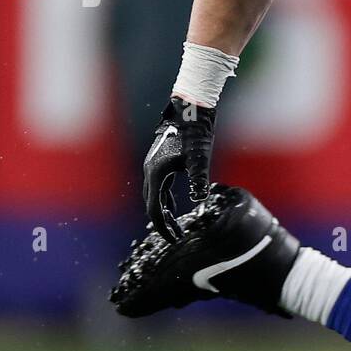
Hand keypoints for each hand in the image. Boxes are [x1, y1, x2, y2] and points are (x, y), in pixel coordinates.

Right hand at [142, 97, 215, 240]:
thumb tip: (199, 198)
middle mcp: (150, 171)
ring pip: (153, 196)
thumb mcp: (199, 158)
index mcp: (156, 174)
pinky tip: (172, 207)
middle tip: (176, 237)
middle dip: (162, 223)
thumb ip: (198, 178)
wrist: (188, 111)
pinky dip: (164, 200)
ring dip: (162, 212)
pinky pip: (158, 188)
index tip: (173, 239)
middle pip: (150, 205)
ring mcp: (153, 167)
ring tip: (175, 227)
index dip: (163, 227)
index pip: (154, 209)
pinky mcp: (159, 163)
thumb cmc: (194, 133)